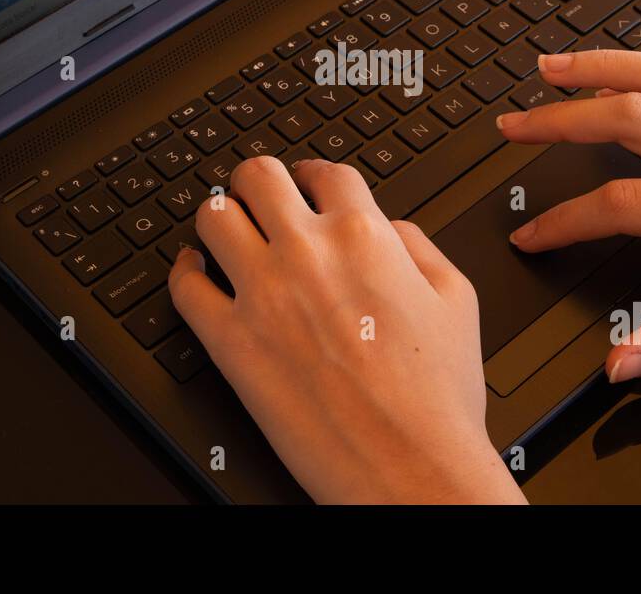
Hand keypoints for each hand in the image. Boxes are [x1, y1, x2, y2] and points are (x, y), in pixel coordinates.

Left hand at [166, 156, 524, 503]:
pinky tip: (195, 271)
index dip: (314, 174)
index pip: (326, 173)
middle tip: (258, 195)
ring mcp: (262, 294)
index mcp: (365, 236)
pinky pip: (185, 286)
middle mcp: (308, 253)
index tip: (308, 183)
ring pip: (214, 216)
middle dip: (258, 181)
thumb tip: (391, 229)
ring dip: (220, 215)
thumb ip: (419, 248)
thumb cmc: (436, 398)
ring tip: (225, 226)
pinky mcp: (229, 341)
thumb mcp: (456, 301)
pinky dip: (186, 271)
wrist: (408, 467)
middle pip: (259, 176)